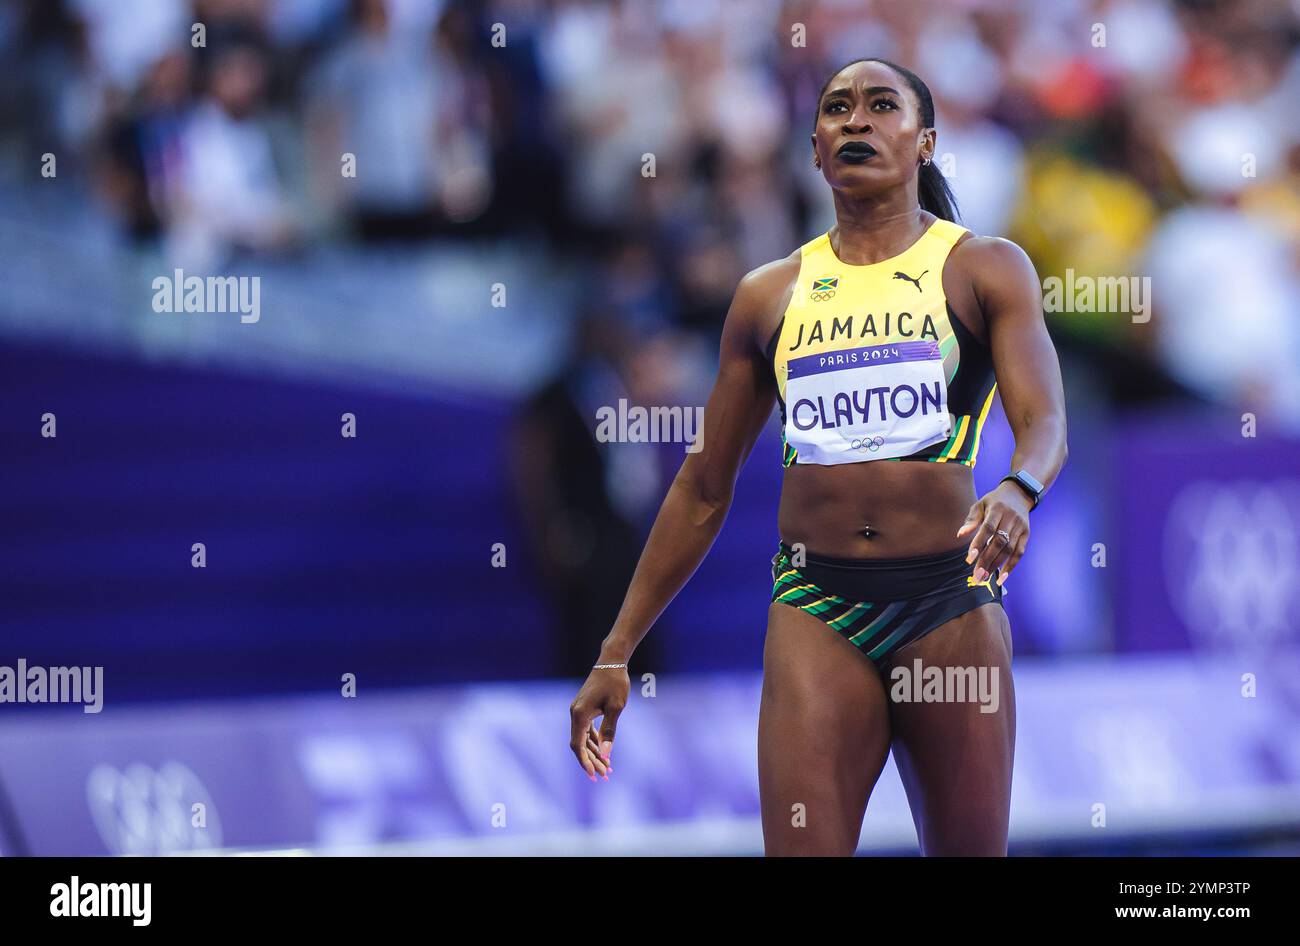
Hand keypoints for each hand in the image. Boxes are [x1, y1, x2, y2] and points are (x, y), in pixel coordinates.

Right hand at [569, 664, 629, 781]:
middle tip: (606, 775)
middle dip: (592, 761)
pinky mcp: (583, 709)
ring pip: (582, 738)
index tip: (594, 775)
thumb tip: (605, 755)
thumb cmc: (616, 683)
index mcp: (579, 714)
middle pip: (579, 744)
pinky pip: (586, 730)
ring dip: (593, 753)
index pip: (577, 745)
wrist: (611, 662)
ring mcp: (578, 711)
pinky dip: (594, 742)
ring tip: (607, 768)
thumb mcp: (616, 708)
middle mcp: (575, 713)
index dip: (585, 762)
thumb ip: (609, 732)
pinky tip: (603, 752)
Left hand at [956, 482, 1031, 586]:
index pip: (988, 529)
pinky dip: (1011, 566)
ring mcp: (1020, 527)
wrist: (1018, 495)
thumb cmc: (994, 501)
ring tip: (984, 577)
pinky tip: (1001, 578)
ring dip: (997, 565)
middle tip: (976, 575)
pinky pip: (1020, 553)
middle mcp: (1011, 518)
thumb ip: (971, 520)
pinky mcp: (1026, 535)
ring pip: (1009, 550)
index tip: (969, 558)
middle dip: (986, 560)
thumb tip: (960, 535)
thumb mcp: (980, 504)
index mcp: (997, 510)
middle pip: (999, 542)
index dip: (978, 544)